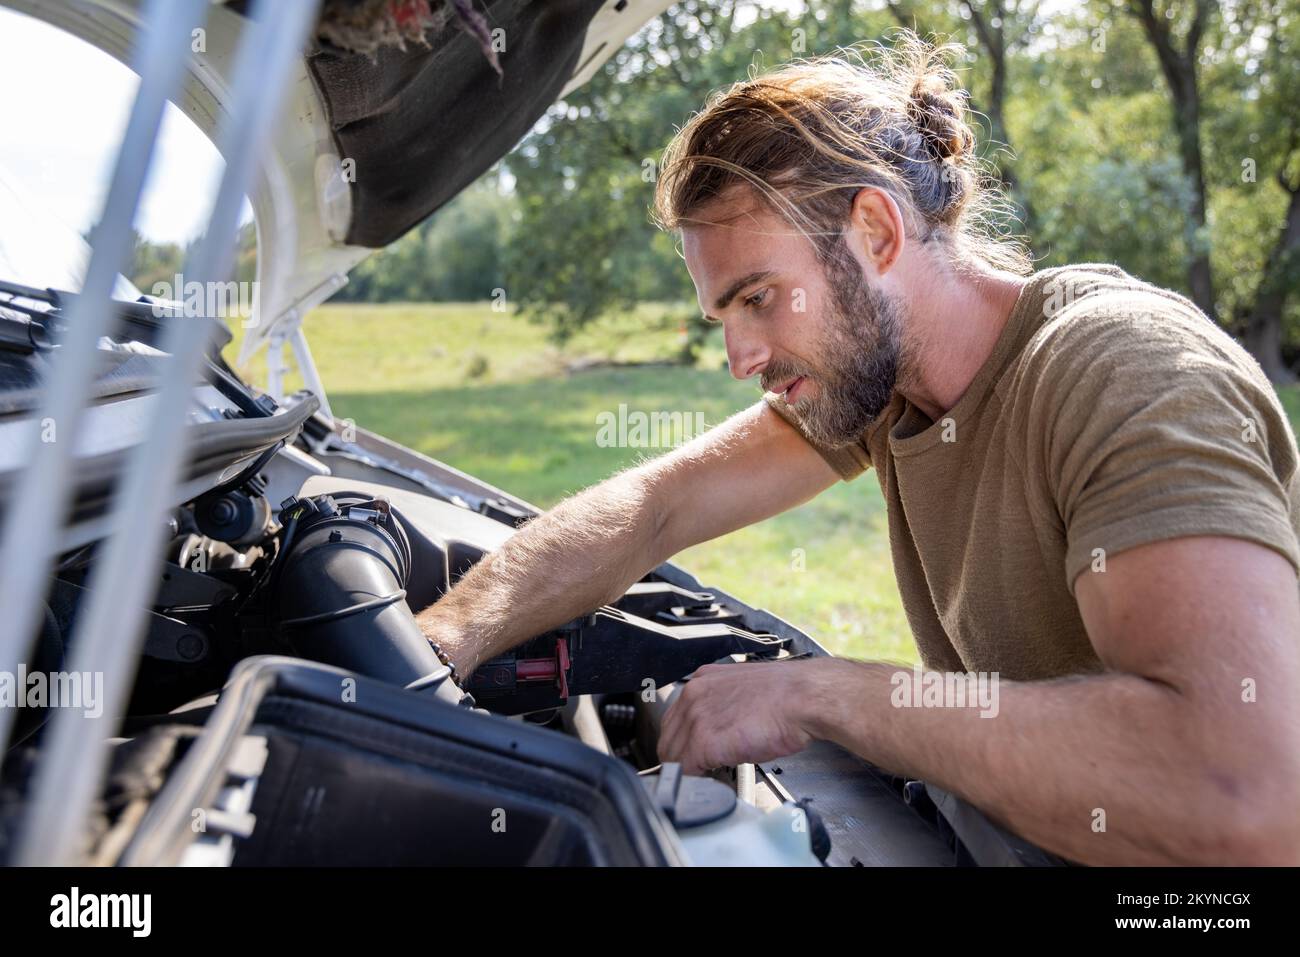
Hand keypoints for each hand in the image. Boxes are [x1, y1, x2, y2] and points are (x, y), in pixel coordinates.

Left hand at [657, 660, 827, 773]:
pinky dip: (693, 781)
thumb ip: (723, 705)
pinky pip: (684, 770)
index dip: (683, 739)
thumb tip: (722, 727)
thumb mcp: (744, 690)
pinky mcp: (703, 741)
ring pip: (671, 755)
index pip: (676, 716)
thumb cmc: (787, 696)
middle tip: (696, 771)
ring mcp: (696, 717)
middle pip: (668, 736)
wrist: (802, 698)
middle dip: (679, 756)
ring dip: (685, 770)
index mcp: (702, 680)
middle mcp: (693, 694)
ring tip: (704, 778)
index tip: (690, 752)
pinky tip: (708, 782)